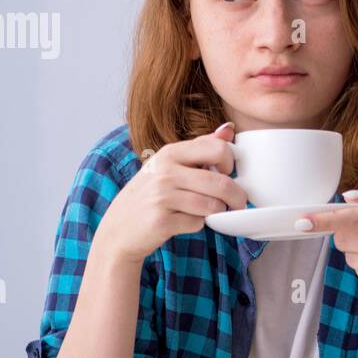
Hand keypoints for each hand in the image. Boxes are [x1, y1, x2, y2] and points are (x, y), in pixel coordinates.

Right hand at [96, 122, 247, 263]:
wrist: (119, 229)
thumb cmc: (150, 194)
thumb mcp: (169, 164)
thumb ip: (200, 147)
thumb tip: (228, 129)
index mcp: (170, 153)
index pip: (218, 149)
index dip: (230, 163)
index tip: (228, 173)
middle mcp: (165, 171)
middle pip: (220, 182)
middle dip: (237, 196)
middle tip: (238, 202)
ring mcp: (162, 196)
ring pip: (212, 205)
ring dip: (218, 212)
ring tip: (213, 212)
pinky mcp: (162, 221)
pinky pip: (197, 223)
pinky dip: (199, 225)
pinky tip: (187, 221)